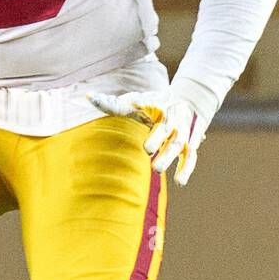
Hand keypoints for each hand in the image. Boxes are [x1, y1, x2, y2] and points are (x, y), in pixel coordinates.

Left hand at [87, 88, 207, 186]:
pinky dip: (186, 169)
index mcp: (159, 107)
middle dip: (159, 141)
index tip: (143, 140)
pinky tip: (179, 182)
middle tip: (148, 153)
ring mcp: (183, 133)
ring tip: (156, 170)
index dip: (150, 127)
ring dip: (169, 158)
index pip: (154, 115)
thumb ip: (111, 103)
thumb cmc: (152, 102)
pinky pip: (190, 157)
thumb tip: (87, 96)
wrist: (186, 102)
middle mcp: (173, 120)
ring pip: (179, 145)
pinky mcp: (189, 145)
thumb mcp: (134, 99)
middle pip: (168, 131)